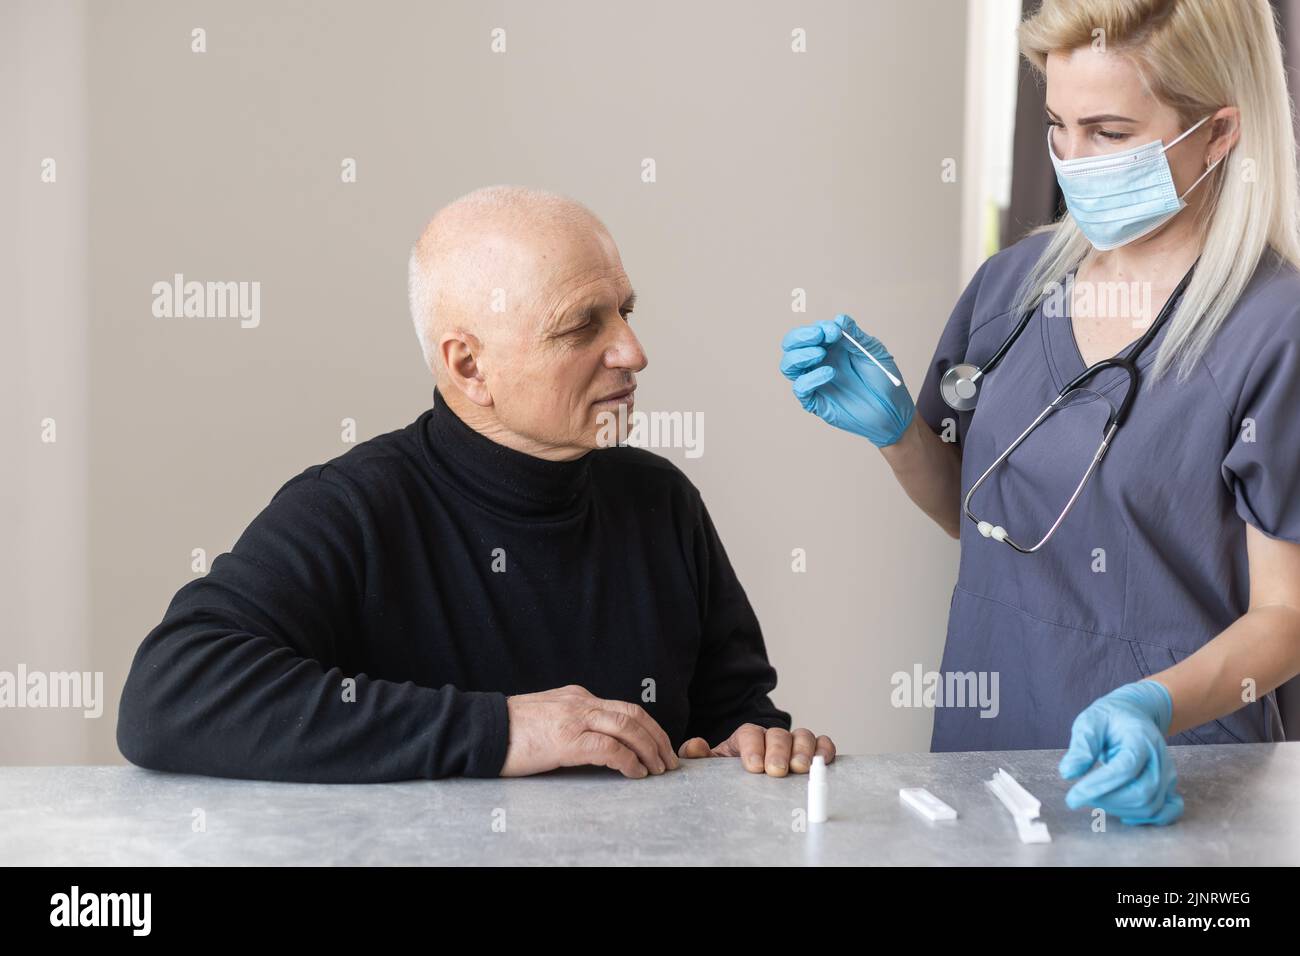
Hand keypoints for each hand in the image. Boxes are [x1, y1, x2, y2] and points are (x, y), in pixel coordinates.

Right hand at [501, 684, 679, 778]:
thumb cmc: (509, 731)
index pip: (624, 708)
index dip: (647, 727)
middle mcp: (580, 702)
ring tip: (658, 769)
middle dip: (657, 738)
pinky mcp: (566, 740)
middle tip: (668, 760)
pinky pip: (609, 748)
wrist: (481, 729)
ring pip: (627, 728)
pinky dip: (628, 761)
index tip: (658, 745)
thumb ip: (571, 722)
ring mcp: (574, 719)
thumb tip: (594, 743)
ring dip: (649, 750)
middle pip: (633, 714)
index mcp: (577, 697)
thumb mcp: (547, 717)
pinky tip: (635, 773)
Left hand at [678, 723, 835, 775]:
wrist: (746, 775)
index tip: (754, 766)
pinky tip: (822, 762)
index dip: (753, 747)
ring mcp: (794, 743)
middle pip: (778, 734)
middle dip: (778, 751)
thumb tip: (696, 746)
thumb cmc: (728, 770)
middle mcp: (772, 737)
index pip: (750, 733)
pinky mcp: (813, 752)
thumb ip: (698, 756)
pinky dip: (825, 749)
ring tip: (800, 768)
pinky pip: (823, 744)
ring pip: (803, 736)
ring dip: (804, 750)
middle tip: (777, 770)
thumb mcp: (710, 764)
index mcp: (746, 737)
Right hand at [779, 313, 914, 446]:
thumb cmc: (884, 381)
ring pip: (789, 365)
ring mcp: (815, 381)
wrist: (893, 412)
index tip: (834, 331)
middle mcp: (819, 362)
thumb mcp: (874, 352)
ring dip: (800, 355)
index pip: (812, 332)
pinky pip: (801, 388)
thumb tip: (839, 318)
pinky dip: (810, 378)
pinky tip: (829, 373)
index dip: (819, 328)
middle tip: (818, 336)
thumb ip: (855, 336)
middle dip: (800, 337)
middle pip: (792, 345)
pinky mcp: (815, 401)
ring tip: (820, 354)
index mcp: (831, 347)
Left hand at [1059, 680, 1182, 825]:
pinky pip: (1166, 812)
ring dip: (1119, 810)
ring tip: (1094, 798)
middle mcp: (1159, 758)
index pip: (1125, 769)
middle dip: (1107, 801)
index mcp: (1141, 738)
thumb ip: (1081, 745)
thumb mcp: (1090, 721)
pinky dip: (1146, 820)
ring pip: (1150, 806)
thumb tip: (1068, 773)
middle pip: (1141, 793)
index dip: (1099, 786)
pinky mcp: (1167, 786)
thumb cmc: (1110, 718)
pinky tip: (1124, 815)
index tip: (1072, 798)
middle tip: (1079, 797)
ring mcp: (1166, 774)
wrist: (1134, 714)